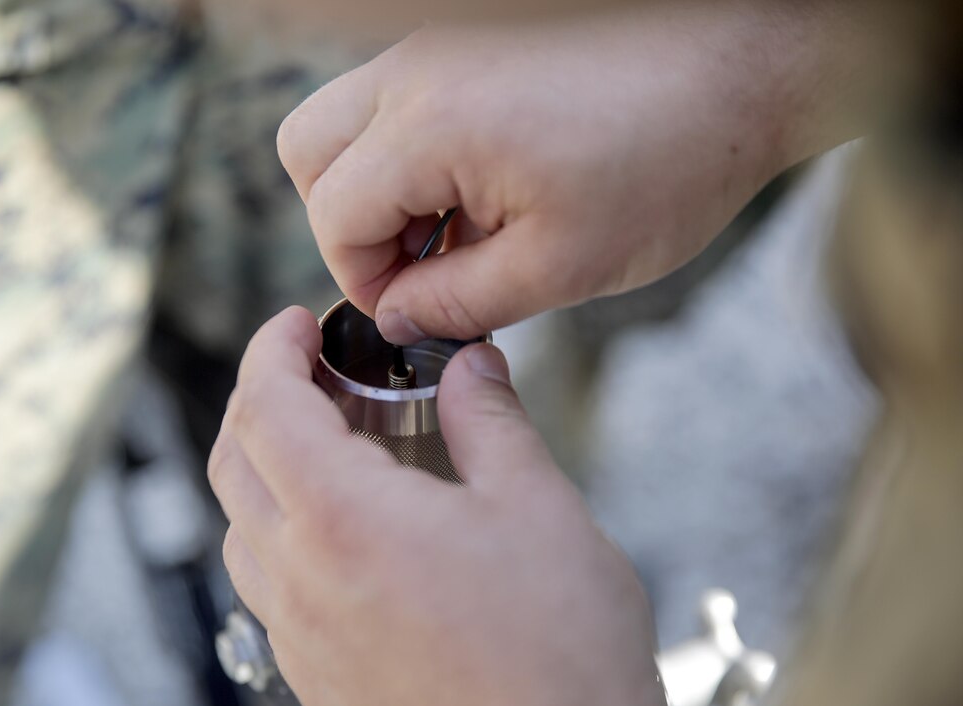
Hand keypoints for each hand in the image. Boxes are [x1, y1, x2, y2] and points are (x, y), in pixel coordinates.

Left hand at [209, 307, 670, 705]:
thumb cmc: (559, 658)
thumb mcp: (538, 510)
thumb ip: (491, 423)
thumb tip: (473, 366)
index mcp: (346, 521)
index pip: (266, 407)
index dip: (273, 349)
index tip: (296, 325)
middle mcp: (301, 581)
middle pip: (234, 463)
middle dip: (261, 399)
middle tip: (314, 374)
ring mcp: (300, 640)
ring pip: (241, 529)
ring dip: (267, 469)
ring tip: (335, 450)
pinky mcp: (316, 682)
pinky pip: (268, 589)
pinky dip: (284, 534)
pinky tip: (351, 534)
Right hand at [277, 2, 867, 343]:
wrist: (743, 63)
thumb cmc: (671, 157)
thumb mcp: (563, 264)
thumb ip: (460, 301)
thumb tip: (400, 319)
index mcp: (431, 125)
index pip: (336, 215)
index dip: (365, 281)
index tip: (412, 312)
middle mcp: (418, 71)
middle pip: (309, 150)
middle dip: (345, 224)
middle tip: (414, 269)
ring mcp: (440, 44)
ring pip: (347, 118)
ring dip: (376, 185)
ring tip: (452, 231)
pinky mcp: (469, 39)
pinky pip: (399, 99)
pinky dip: (415, 153)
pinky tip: (481, 189)